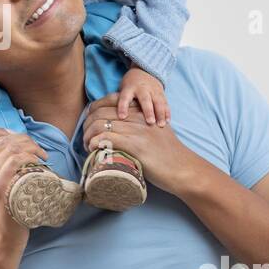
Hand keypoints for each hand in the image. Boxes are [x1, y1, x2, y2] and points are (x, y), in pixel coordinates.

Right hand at [0, 128, 47, 248]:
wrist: (2, 239)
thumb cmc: (4, 213)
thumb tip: (10, 148)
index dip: (2, 131)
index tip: (19, 137)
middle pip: (1, 141)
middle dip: (24, 139)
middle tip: (39, 150)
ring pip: (10, 148)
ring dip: (31, 146)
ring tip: (42, 156)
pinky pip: (15, 161)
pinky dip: (30, 156)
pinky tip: (39, 161)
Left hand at [82, 93, 200, 196]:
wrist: (183, 168)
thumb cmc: (168, 153)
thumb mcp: (154, 130)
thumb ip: (139, 124)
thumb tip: (120, 129)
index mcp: (141, 111)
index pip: (109, 100)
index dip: (93, 109)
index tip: (88, 122)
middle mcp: (137, 116)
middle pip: (100, 112)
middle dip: (87, 124)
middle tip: (85, 137)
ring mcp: (136, 130)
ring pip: (100, 124)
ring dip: (87, 135)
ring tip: (87, 146)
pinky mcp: (135, 145)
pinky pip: (106, 138)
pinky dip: (94, 143)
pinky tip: (92, 149)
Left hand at [116, 67, 169, 125]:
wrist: (144, 71)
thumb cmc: (130, 86)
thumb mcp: (122, 90)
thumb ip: (119, 102)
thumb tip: (110, 119)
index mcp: (129, 88)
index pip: (125, 97)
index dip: (123, 107)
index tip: (122, 117)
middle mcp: (142, 89)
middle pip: (145, 100)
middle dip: (148, 111)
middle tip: (150, 122)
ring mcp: (153, 90)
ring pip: (158, 102)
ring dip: (160, 113)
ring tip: (161, 125)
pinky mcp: (161, 93)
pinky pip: (165, 102)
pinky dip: (167, 112)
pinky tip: (168, 121)